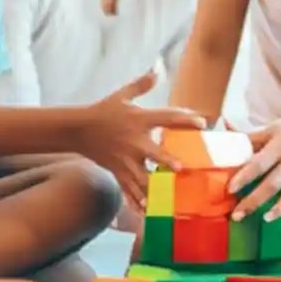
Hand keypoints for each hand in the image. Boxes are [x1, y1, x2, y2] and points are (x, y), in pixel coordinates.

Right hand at [74, 71, 206, 210]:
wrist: (78, 129)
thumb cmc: (104, 110)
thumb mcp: (122, 94)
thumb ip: (142, 84)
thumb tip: (157, 69)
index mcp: (139, 120)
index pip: (166, 118)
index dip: (185, 119)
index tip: (202, 122)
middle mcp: (134, 141)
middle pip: (153, 152)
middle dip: (166, 161)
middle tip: (181, 168)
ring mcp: (125, 159)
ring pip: (141, 177)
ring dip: (154, 188)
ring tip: (167, 198)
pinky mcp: (118, 171)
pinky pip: (128, 188)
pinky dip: (136, 200)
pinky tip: (147, 211)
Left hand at [226, 116, 280, 242]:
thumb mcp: (273, 128)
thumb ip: (250, 137)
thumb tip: (223, 138)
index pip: (260, 163)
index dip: (244, 177)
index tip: (229, 190)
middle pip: (272, 184)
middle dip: (254, 201)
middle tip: (236, 215)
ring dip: (277, 211)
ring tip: (262, 220)